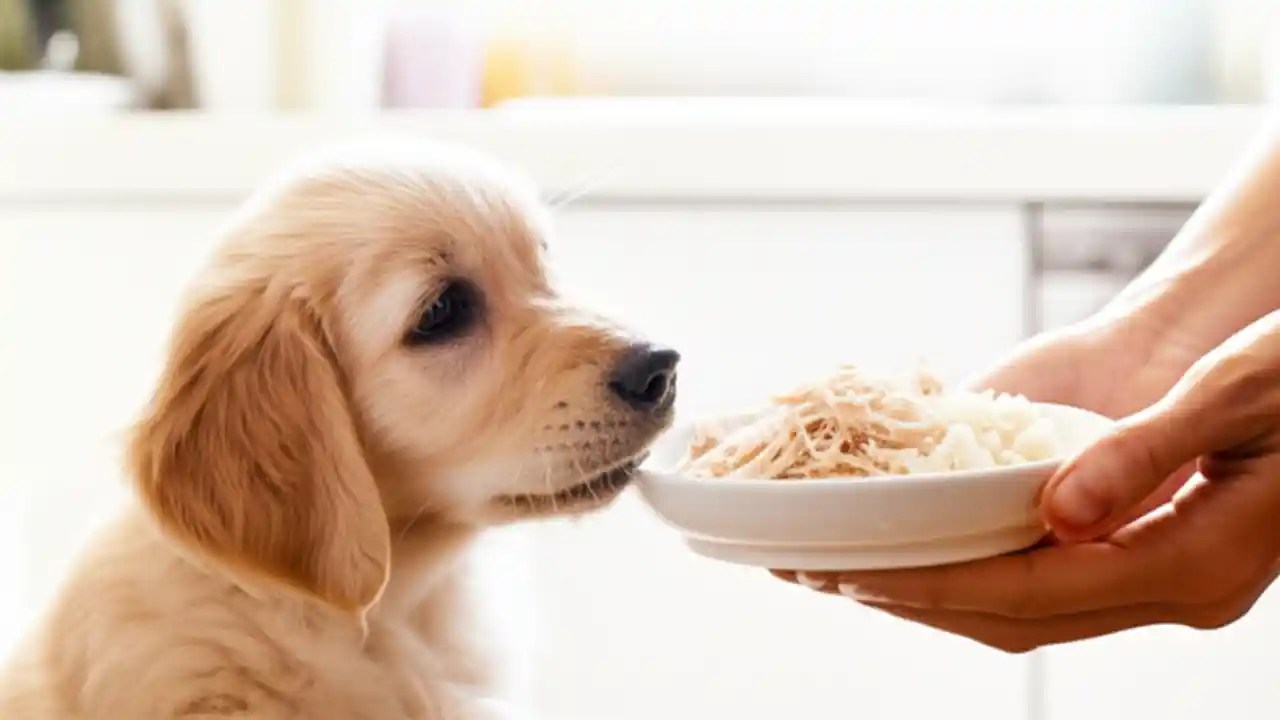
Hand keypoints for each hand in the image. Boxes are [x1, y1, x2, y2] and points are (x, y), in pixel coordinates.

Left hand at [788, 311, 1279, 651]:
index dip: (944, 587)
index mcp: (1202, 561)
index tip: (861, 575)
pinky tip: (921, 549)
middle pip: (1022, 618)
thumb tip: (1056, 516)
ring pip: (1029, 611)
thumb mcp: (1232, 392)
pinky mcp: (1146, 553)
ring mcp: (1164, 577)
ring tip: (849, 571)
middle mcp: (1181, 588)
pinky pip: (1047, 580)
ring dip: (938, 595)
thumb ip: (1142, 453)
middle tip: (824, 577)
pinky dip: (977, 570)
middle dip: (920, 601)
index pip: (1042, 593)